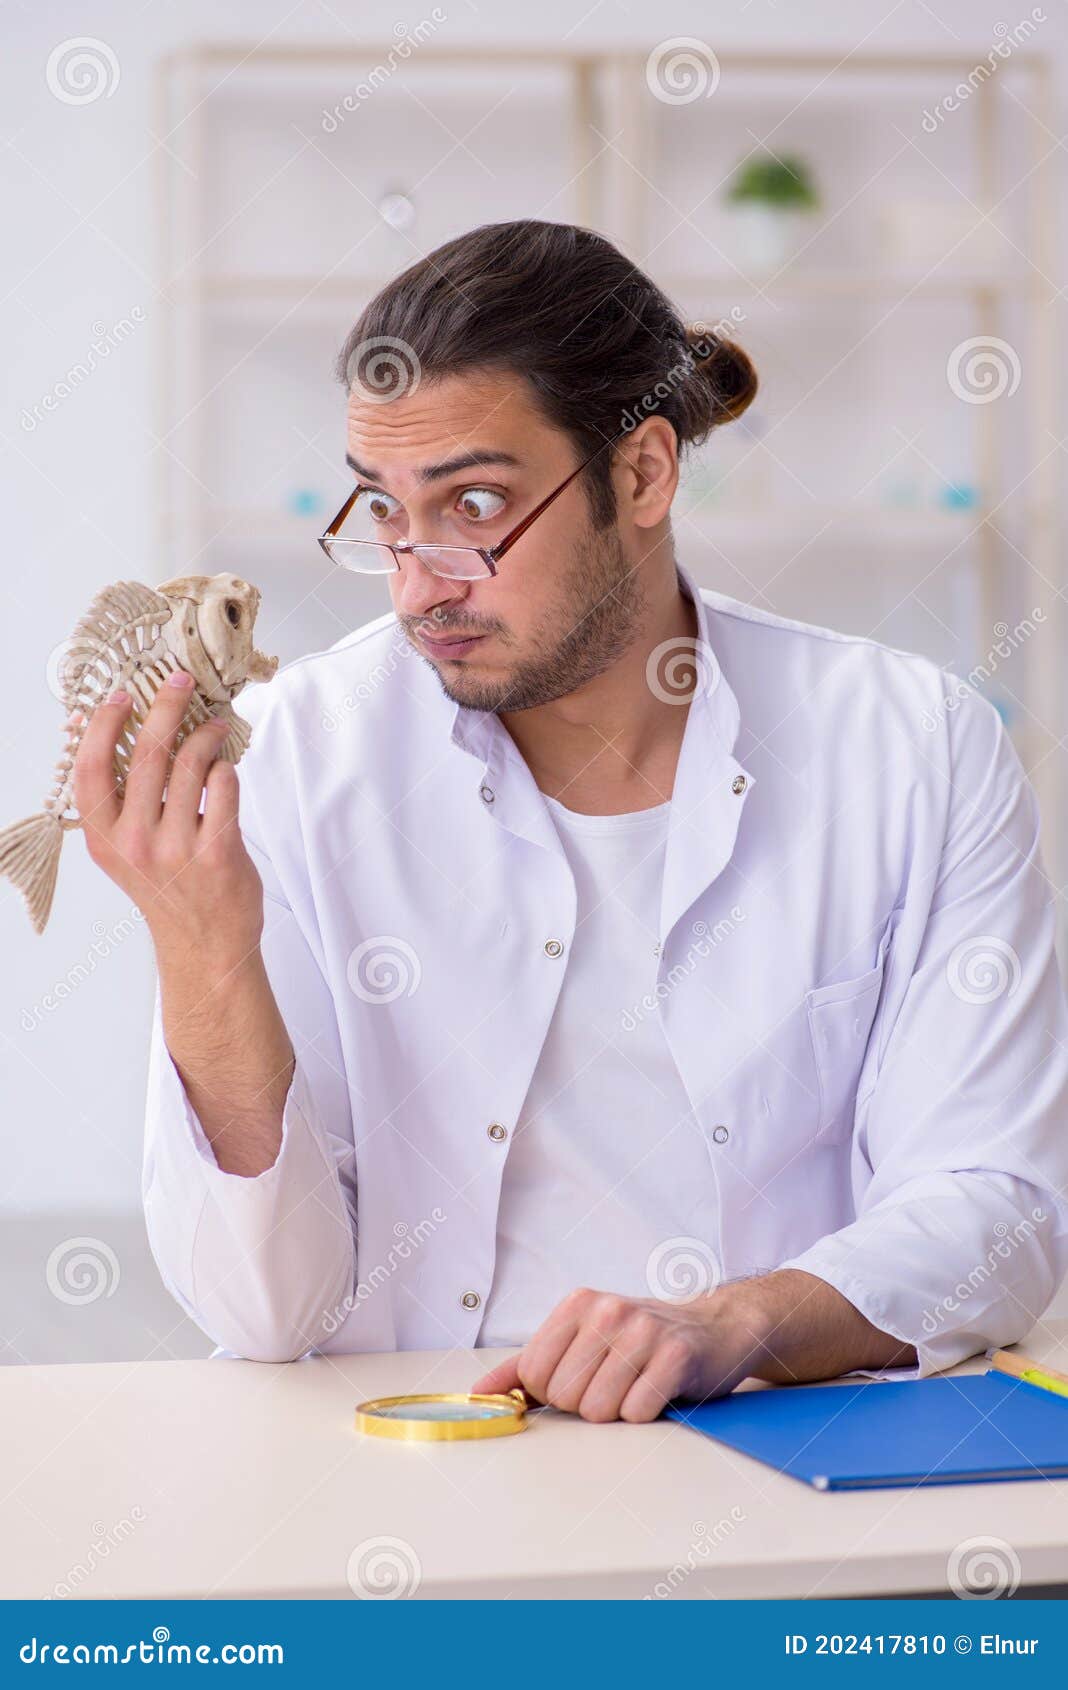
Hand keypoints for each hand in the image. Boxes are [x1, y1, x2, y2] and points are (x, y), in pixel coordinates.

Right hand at [72, 673, 263, 959]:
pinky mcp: (217, 850)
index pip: (91, 767)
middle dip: (168, 705)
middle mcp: (134, 842)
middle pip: (147, 752)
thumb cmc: (166, 887)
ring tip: (214, 728)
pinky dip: (227, 769)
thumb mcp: (124, 849)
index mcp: (103, 837)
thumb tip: (102, 728)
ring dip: (207, 734)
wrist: (205, 943)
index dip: (104, 724)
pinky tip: (225, 772)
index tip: (123, 695)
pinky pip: (224, 785)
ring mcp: (176, 847)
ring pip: (192, 762)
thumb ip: (116, 798)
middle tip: (182, 683)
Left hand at [471, 1284, 772, 1422]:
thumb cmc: (641, 1341)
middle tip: (615, 1381)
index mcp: (578, 1304)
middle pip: (564, 1396)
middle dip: (587, 1403)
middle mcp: (608, 1310)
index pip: (534, 1375)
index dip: (554, 1393)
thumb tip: (480, 1393)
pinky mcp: (676, 1357)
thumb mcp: (582, 1340)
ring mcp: (643, 1331)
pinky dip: (645, 1414)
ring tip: (636, 1385)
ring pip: (598, 1409)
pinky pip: (636, 1413)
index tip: (581, 1379)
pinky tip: (658, 1390)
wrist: (714, 1328)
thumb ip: (527, 1366)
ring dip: (617, 1411)